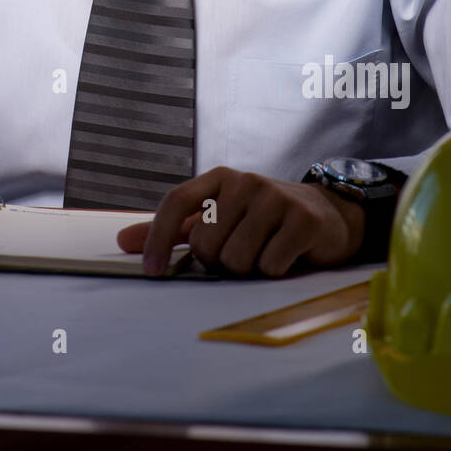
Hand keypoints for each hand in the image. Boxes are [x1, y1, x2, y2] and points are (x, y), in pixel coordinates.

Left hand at [115, 167, 365, 276]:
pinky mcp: (303, 220)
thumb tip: (123, 240)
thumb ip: (173, 228)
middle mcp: (244, 182)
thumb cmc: (263, 219)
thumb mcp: (218, 216)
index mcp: (218, 178)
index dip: (158, 237)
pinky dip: (273, 271)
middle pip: (205, 244)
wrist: (326, 215)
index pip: (176, 201)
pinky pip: (269, 266)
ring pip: (236, 259)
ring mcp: (275, 198)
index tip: (151, 270)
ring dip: (247, 269)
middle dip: (218, 261)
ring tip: (263, 252)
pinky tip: (285, 256)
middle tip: (240, 251)